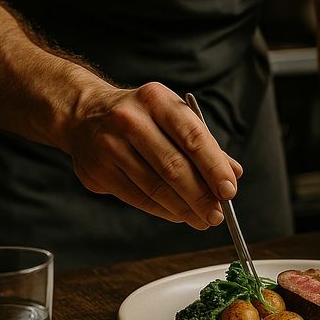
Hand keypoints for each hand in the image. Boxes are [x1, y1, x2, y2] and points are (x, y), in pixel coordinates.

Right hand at [64, 82, 240, 229]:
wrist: (85, 115)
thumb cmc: (142, 119)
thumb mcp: (172, 117)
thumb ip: (204, 144)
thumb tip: (234, 173)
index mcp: (156, 100)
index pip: (193, 137)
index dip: (214, 167)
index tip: (229, 191)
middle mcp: (130, 120)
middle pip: (173, 167)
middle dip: (201, 196)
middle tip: (217, 214)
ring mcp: (110, 145)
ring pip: (155, 187)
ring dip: (184, 209)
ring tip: (203, 219)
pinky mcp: (98, 171)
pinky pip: (139, 198)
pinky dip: (164, 210)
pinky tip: (179, 214)